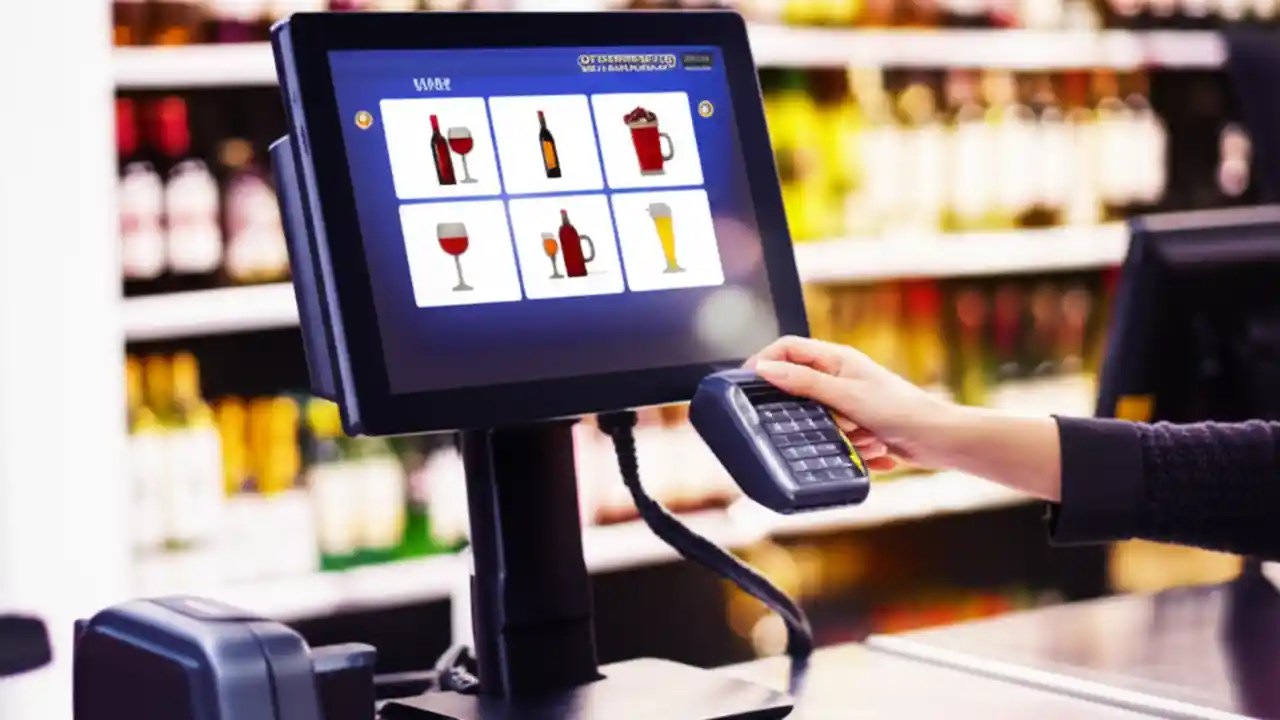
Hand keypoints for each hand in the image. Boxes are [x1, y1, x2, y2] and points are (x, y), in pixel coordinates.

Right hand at [745, 336, 961, 470]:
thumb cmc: (900, 410)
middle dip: (812, 415)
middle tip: (824, 426)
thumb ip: (803, 383)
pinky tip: (878, 448)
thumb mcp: (845, 396)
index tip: (746, 383)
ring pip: (819, 419)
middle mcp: (841, 376)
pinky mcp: (858, 424)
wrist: (938, 439)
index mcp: (837, 358)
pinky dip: (855, 446)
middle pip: (800, 388)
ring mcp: (849, 401)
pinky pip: (838, 437)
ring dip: (841, 435)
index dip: (765, 360)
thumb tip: (766, 369)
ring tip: (867, 437)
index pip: (788, 348)